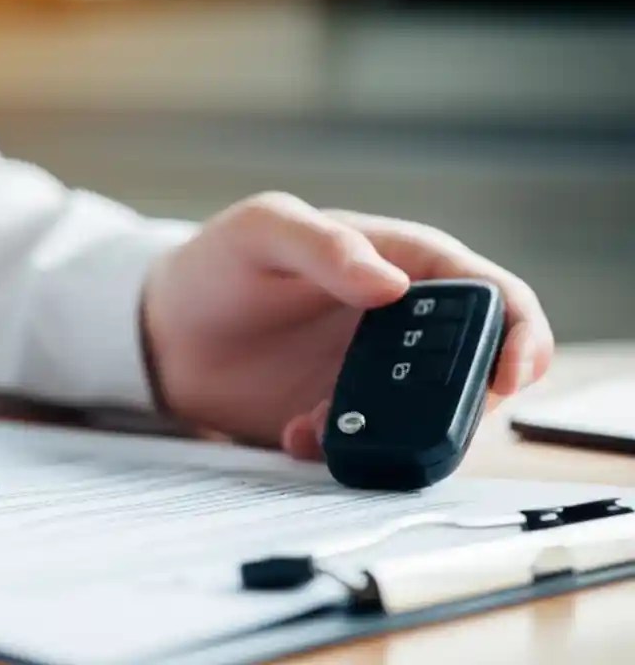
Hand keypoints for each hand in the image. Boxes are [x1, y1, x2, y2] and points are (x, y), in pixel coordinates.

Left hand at [142, 192, 552, 459]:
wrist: (162, 330)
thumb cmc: (217, 263)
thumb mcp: (262, 232)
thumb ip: (324, 246)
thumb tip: (392, 283)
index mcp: (402, 261)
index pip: (488, 293)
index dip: (519, 331)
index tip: (512, 371)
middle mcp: (401, 322)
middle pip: (476, 365)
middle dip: (462, 398)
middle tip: (415, 417)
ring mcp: (375, 373)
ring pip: (427, 415)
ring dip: (395, 431)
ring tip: (324, 422)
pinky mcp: (344, 416)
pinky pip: (373, 445)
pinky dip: (346, 450)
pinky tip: (298, 436)